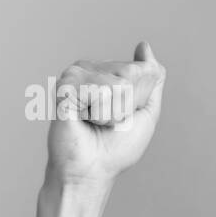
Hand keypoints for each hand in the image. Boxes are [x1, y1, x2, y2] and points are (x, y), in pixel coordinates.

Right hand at [47, 41, 166, 188]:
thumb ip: (152, 81)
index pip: (136, 69)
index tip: (122, 116)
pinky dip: (98, 110)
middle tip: (108, 121)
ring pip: (113, 81)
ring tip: (96, 121)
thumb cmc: (117, 147)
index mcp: (107, 75)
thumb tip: (144, 46)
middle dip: (126, 104)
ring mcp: (75, 77)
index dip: (136, 97)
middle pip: (129, 72)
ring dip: (113, 110)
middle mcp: (89, 71)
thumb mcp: (146, 112)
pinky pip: (96, 89)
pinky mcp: (63, 88)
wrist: (92, 170)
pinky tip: (85, 119)